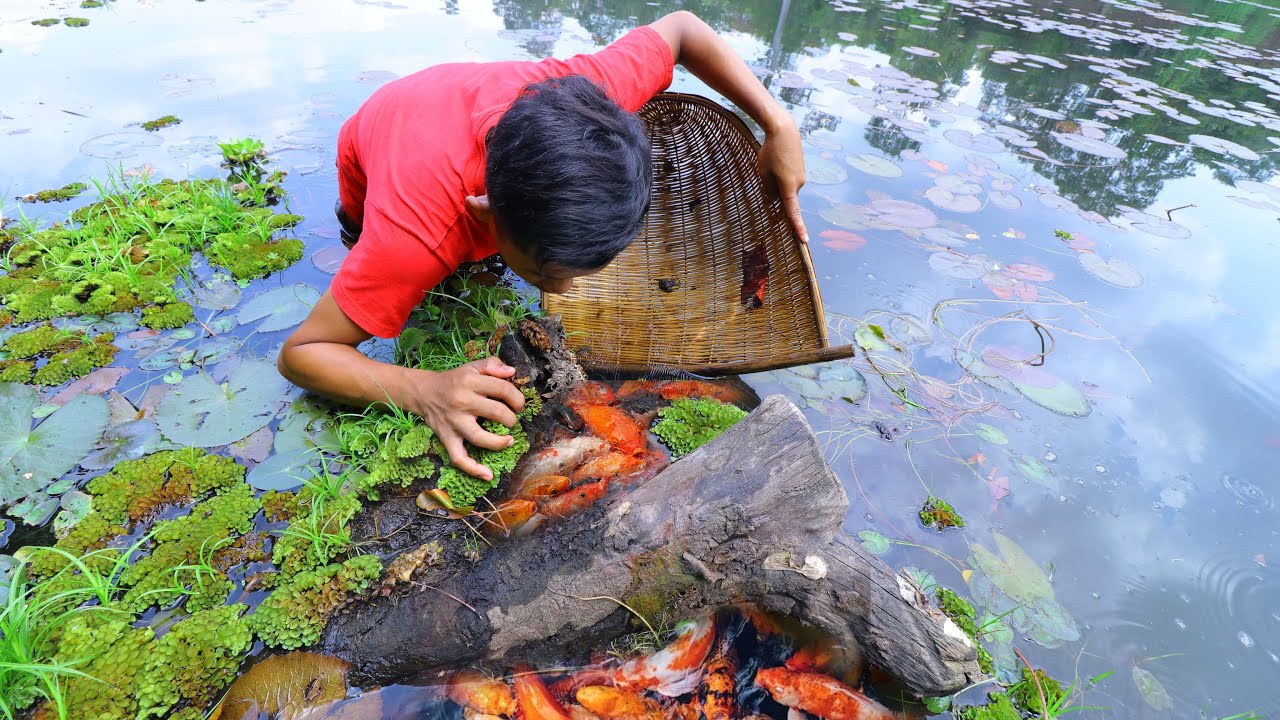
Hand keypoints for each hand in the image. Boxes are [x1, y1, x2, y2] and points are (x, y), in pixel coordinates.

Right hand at [407, 357, 526, 480]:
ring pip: (481, 438)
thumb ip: (492, 365)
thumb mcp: (472, 367)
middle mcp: (462, 402)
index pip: (503, 390)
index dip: (517, 398)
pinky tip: (488, 475)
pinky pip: (459, 458)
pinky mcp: (447, 438)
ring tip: (509, 440)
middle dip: (511, 418)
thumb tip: (512, 372)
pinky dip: (473, 469)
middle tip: (512, 420)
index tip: (519, 405)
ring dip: (500, 442)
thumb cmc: (454, 380)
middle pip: (497, 413)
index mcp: (470, 382)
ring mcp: (454, 422)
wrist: (423, 392)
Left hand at [757, 114, 807, 243]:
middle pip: (784, 198)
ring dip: (777, 183)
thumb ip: (768, 190)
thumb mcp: (763, 173)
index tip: (804, 240)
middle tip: (765, 173)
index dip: (798, 227)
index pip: (793, 212)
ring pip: (786, 190)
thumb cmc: (770, 152)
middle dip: (774, 193)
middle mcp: (799, 184)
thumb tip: (773, 201)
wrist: (784, 130)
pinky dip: (781, 177)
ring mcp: (801, 178)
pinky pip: (789, 182)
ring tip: (771, 163)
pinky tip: (777, 162)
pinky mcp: (801, 172)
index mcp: (788, 186)